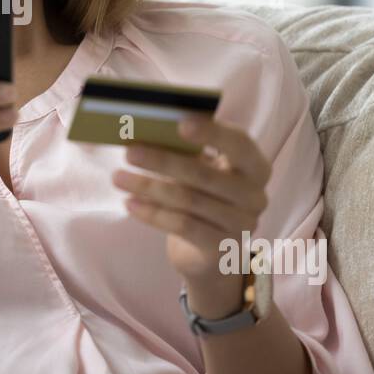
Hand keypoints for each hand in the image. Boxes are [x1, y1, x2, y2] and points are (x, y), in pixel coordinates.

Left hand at [110, 113, 271, 310]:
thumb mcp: (201, 169)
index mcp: (255, 166)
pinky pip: (182, 226)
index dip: (212, 133)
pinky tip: (129, 203)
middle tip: (128, 152)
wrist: (209, 250)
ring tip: (118, 178)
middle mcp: (255, 196)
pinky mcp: (221, 248)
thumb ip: (186, 150)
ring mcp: (241, 224)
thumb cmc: (202, 194)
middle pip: (205, 175)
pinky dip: (153, 213)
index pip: (239, 144)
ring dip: (148, 187)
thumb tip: (147, 127)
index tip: (180, 123)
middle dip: (163, 162)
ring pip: (188, 200)